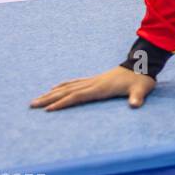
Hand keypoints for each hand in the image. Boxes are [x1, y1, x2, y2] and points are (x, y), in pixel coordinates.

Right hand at [30, 66, 154, 111]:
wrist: (142, 65)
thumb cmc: (141, 80)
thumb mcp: (142, 89)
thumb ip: (137, 97)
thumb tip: (135, 105)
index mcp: (101, 88)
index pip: (77, 96)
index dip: (63, 103)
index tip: (48, 109)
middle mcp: (93, 83)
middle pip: (66, 91)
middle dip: (48, 98)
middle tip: (32, 105)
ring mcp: (92, 80)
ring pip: (67, 87)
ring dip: (51, 93)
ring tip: (37, 99)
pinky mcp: (94, 80)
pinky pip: (74, 83)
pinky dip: (62, 86)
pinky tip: (55, 88)